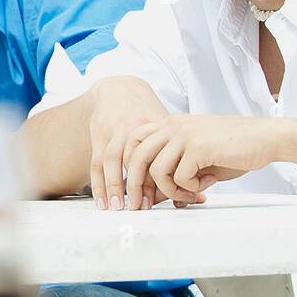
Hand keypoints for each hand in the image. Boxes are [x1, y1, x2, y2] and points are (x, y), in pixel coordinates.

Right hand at [85, 76, 192, 209]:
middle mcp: (135, 125)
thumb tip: (200, 198)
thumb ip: (183, 164)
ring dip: (114, 185)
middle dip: (138, 185)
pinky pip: (96, 162)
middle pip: (137, 158)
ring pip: (112, 159)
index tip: (176, 201)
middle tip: (141, 208)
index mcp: (159, 125)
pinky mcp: (98, 135)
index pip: (165, 156)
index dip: (170, 179)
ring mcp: (114, 129)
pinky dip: (98, 184)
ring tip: (117, 207)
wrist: (120, 89)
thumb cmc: (149, 116)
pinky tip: (102, 201)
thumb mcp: (170, 130)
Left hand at [122, 114, 296, 206]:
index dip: (131, 168)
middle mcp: (174, 125)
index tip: (138, 191)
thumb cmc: (234, 149)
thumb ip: (175, 172)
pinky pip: (180, 177)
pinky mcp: (199, 147)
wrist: (269, 138)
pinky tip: (206, 184)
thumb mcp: (198, 158)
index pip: (134, 142)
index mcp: (171, 123)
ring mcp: (185, 134)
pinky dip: (190, 188)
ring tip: (189, 195)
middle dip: (136, 186)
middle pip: (137, 157)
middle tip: (142, 206)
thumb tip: (157, 198)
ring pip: (157, 170)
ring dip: (171, 191)